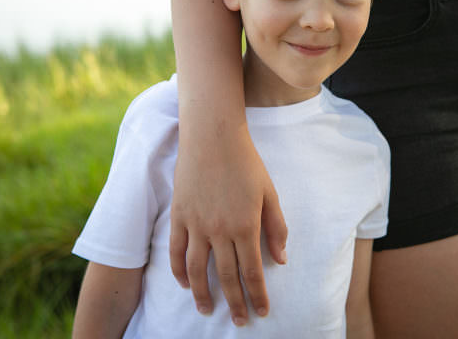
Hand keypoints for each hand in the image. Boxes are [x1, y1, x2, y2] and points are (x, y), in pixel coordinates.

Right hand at [169, 130, 287, 325]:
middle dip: (235, 302)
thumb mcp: (269, 193)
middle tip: (239, 321)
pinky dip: (178, 272)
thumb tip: (281, 260)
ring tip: (207, 310)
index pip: (253, 271)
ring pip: (196, 271)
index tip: (261, 312)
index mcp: (246, 225)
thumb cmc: (246, 163)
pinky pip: (175, 252)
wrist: (212, 137)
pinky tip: (184, 284)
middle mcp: (220, 231)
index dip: (257, 295)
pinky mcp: (178, 216)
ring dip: (202, 295)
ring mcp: (196, 225)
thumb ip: (276, 228)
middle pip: (226, 277)